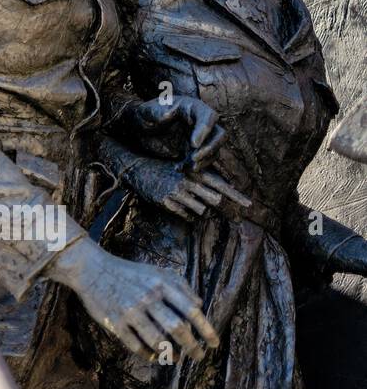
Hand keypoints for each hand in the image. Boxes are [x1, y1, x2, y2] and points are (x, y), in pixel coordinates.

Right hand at [49, 238, 219, 360]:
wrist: (92, 269)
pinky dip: (148, 354)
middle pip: (177, 328)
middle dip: (192, 346)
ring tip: (176, 358)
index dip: (206, 329)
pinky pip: (135, 345)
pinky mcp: (115, 321)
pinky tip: (154, 356)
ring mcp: (130, 310)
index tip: (214, 343)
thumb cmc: (128, 272)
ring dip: (170, 353)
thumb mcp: (156, 271)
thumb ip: (180, 285)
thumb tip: (199, 304)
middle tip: (198, 356)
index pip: (190, 310)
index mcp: (161, 284)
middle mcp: (147, 297)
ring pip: (157, 339)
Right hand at [120, 155, 249, 218]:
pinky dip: (189, 215)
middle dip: (226, 210)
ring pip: (202, 210)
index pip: (221, 184)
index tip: (249, 205)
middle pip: (215, 199)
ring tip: (192, 203)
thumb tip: (223, 198)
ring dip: (202, 211)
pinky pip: (187, 216)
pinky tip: (181, 207)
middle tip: (237, 219)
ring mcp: (177, 191)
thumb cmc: (167, 170)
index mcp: (196, 171)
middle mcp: (189, 181)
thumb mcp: (186, 170)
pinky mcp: (167, 202)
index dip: (236, 196)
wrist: (139, 170)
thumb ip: (204, 181)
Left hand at [125, 96, 224, 170]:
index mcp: (191, 107)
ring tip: (186, 167)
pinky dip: (194, 166)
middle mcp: (199, 122)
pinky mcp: (193, 150)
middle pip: (219, 134)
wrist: (139, 128)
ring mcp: (199, 136)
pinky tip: (179, 168)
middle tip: (193, 158)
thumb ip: (156, 111)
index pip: (208, 116)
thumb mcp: (146, 111)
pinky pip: (202, 159)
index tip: (193, 144)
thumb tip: (168, 114)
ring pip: (213, 149)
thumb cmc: (144, 115)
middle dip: (210, 148)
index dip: (204, 130)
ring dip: (204, 160)